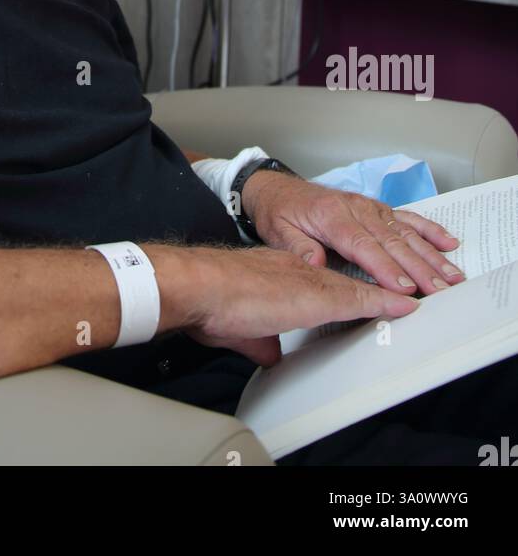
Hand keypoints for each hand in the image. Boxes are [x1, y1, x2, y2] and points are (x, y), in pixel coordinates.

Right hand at [180, 242, 420, 364]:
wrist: (200, 287)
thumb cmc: (209, 299)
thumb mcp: (241, 324)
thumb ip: (260, 337)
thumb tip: (268, 352)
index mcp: (282, 271)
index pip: (324, 277)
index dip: (348, 281)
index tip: (367, 288)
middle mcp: (300, 268)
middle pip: (351, 272)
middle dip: (382, 277)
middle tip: (410, 285)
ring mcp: (310, 279)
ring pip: (362, 282)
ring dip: (393, 288)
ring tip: (421, 291)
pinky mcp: (316, 295)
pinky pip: (360, 298)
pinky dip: (385, 301)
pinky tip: (406, 305)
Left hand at [242, 170, 464, 296]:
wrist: (277, 189)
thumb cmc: (280, 212)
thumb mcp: (278, 232)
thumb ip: (298, 248)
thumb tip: (317, 265)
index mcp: (332, 216)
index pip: (364, 246)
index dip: (386, 268)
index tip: (404, 288)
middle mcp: (355, 209)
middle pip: (392, 242)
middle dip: (418, 268)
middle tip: (439, 290)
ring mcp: (369, 207)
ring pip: (405, 232)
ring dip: (431, 255)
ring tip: (452, 275)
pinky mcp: (375, 209)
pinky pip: (406, 219)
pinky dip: (429, 230)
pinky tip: (447, 242)